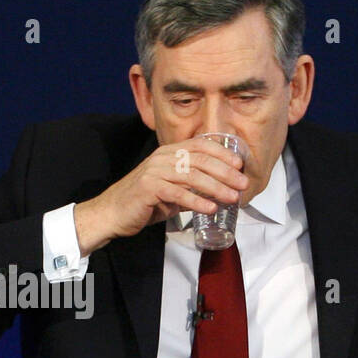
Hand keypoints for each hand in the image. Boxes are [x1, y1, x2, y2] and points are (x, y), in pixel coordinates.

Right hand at [73, 136, 250, 252]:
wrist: (114, 213)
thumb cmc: (145, 202)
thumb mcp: (173, 192)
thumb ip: (193, 189)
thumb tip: (220, 195)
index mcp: (169, 153)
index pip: (200, 145)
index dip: (221, 152)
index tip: (240, 164)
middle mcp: (162, 158)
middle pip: (200, 159)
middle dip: (225, 172)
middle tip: (243, 184)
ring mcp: (154, 171)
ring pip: (191, 175)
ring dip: (216, 187)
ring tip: (233, 198)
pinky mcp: (148, 188)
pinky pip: (177, 193)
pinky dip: (196, 201)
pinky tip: (211, 208)